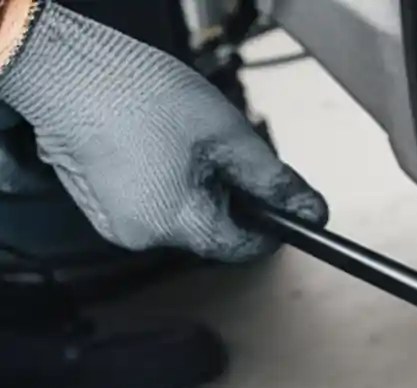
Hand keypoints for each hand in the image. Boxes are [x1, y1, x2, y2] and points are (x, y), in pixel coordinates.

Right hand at [0, 1, 326, 260]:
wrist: (67, 71)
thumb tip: (310, 210)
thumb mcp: (228, 136)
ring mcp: (117, 226)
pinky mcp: (101, 209)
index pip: (246, 248)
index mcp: (177, 224)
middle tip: (222, 151)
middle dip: (229, 197)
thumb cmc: (138, 95)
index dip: (271, 224)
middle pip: (213, 232)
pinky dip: (166, 183)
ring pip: (183, 218)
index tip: (280, 199)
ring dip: (198, 188)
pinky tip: (157, 148)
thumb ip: (273, 180)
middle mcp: (143, 237)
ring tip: (183, 144)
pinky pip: (151, 205)